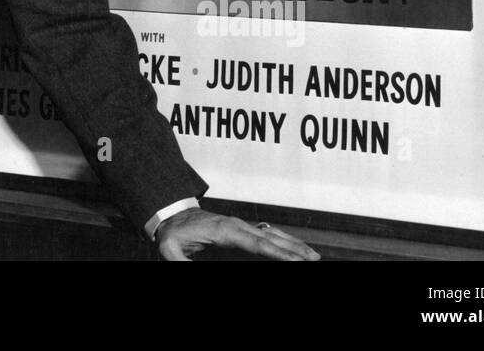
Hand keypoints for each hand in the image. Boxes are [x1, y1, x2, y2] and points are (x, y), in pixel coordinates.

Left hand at [155, 208, 319, 260]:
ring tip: (313, 256)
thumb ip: (181, 262)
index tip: (295, 261)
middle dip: (293, 250)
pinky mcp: (240, 229)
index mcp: (224, 231)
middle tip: (313, 260)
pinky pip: (267, 234)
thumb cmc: (172, 233)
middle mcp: (237, 226)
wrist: (172, 214)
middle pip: (270, 239)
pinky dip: (283, 240)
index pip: (256, 244)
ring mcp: (240, 226)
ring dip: (293, 245)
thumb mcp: (169, 248)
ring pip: (272, 235)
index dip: (277, 253)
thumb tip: (189, 268)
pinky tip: (295, 247)